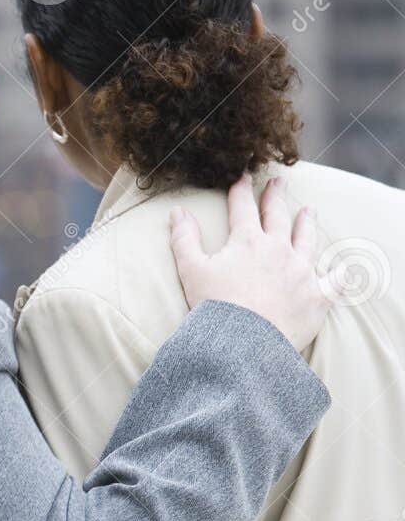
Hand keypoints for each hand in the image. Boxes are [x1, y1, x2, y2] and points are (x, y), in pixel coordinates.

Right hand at [169, 174, 331, 352]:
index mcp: (248, 241)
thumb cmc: (215, 307)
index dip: (241, 191)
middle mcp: (279, 249)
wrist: (243, 343)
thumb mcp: (191, 270)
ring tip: (308, 211)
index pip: (243, 208)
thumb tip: (178, 212)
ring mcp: (301, 272)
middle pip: (279, 216)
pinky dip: (337, 275)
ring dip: (307, 224)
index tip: (242, 177)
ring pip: (307, 240)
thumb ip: (184, 239)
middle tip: (278, 183)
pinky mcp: (317, 296)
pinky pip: (332, 282)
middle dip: (276, 197)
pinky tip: (341, 269)